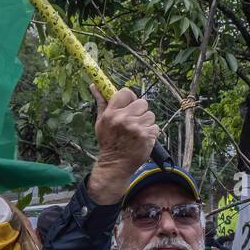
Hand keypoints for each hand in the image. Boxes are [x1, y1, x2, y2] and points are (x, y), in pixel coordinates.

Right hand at [87, 85, 157, 206]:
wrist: (115, 165)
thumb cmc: (108, 142)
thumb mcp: (101, 122)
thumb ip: (101, 102)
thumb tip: (94, 85)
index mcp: (111, 113)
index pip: (126, 92)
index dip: (131, 98)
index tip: (130, 105)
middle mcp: (124, 119)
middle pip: (142, 102)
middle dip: (140, 111)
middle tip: (134, 121)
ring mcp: (136, 128)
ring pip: (150, 115)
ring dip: (146, 122)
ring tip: (137, 132)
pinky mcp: (147, 137)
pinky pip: (155, 127)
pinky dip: (151, 133)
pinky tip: (142, 139)